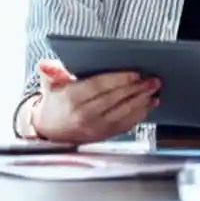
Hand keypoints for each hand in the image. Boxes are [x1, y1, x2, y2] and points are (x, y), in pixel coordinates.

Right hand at [30, 59, 159, 143]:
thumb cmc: (55, 101)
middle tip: (152, 79)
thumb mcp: (49, 84)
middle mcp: (85, 116)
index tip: (135, 73)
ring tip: (154, 90)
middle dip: (136, 89)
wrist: (51, 130)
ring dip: (142, 101)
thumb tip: (46, 64)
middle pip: (115, 100)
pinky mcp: (104, 136)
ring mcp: (96, 128)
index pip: (99, 87)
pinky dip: (139, 114)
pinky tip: (149, 104)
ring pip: (123, 114)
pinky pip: (125, 125)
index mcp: (72, 99)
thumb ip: (51, 72)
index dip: (118, 80)